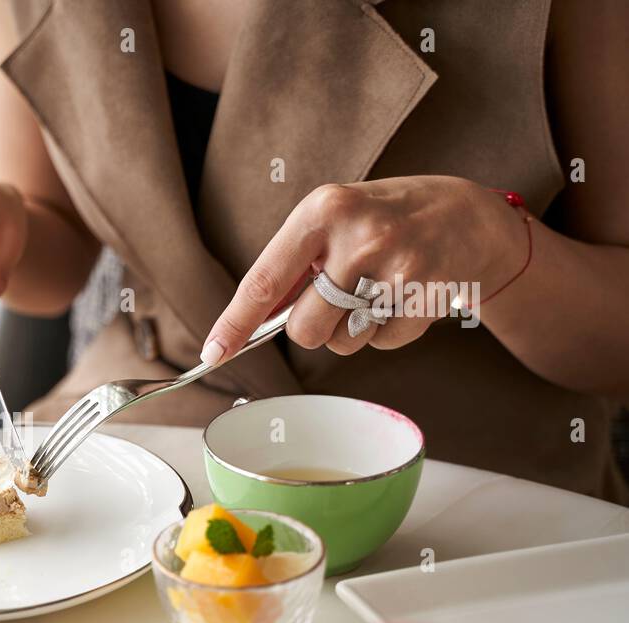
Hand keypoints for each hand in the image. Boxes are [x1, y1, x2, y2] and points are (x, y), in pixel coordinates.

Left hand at [200, 176, 522, 362]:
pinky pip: (382, 343)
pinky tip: (403, 296)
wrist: (469, 214)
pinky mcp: (424, 294)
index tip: (213, 353)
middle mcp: (357, 235)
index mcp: (322, 210)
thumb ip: (293, 265)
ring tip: (376, 289)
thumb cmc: (386, 218)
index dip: (234, 324)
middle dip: (314, 326)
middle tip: (339, 297)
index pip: (263, 281)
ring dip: (352, 329)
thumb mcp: (334, 219)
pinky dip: (386, 331)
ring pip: (342, 341)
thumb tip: (250, 320)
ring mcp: (395, 265)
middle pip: (304, 329)